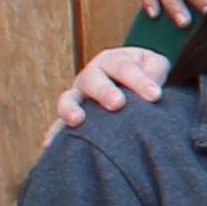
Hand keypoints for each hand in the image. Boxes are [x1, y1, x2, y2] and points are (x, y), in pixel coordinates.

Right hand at [41, 47, 173, 149]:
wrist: (131, 84)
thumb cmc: (146, 74)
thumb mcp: (154, 66)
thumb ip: (156, 71)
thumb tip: (153, 87)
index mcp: (113, 61)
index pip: (124, 67)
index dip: (139, 80)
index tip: (155, 95)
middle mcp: (92, 76)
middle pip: (93, 80)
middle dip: (104, 91)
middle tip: (117, 104)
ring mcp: (80, 97)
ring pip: (69, 99)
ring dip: (70, 109)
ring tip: (77, 120)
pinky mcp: (73, 117)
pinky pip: (59, 125)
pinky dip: (55, 133)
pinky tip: (50, 145)